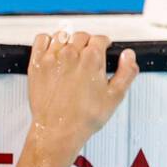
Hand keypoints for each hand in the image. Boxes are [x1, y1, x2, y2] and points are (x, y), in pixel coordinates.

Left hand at [26, 31, 138, 155]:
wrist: (58, 130)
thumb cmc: (83, 118)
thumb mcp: (115, 96)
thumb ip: (126, 72)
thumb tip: (129, 56)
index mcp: (92, 58)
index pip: (100, 38)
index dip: (104, 44)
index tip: (103, 48)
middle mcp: (71, 54)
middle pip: (82, 36)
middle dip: (88, 43)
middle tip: (88, 56)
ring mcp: (52, 58)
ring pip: (63, 36)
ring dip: (69, 41)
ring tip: (72, 53)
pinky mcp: (37, 64)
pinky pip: (41, 40)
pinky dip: (48, 41)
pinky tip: (54, 50)